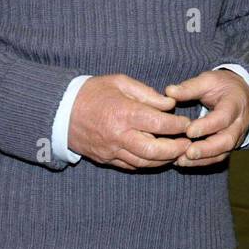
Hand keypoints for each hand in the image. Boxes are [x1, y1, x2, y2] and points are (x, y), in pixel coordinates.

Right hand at [67, 74, 191, 169]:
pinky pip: (132, 166)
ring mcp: (111, 150)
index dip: (177, 125)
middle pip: (154, 150)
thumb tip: (169, 104)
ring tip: (177, 152)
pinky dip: (148, 163)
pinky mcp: (106, 159)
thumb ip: (146, 93)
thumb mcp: (120, 82)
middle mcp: (118, 135)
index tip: (186, 123)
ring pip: (145, 162)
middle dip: (175, 149)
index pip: (158, 123)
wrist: (60, 110)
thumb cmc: (92, 92)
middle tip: (188, 144)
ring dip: (164, 159)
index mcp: (123, 113)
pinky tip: (158, 156)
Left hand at [166, 69, 248, 166]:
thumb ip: (190, 87)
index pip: (223, 118)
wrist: (240, 94)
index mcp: (235, 104)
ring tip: (181, 160)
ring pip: (223, 153)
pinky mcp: (228, 146)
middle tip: (188, 153)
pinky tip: (183, 162)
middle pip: (227, 141)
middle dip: (207, 149)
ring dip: (202, 159)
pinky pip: (217, 158)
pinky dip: (201, 162)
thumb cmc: (222, 86)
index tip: (189, 131)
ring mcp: (235, 137)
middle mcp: (238, 124)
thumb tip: (169, 92)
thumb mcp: (208, 80)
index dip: (207, 126)